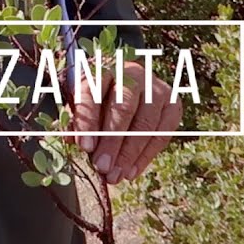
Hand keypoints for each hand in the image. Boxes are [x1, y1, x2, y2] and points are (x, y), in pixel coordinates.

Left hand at [72, 61, 183, 184]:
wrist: (135, 84)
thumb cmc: (102, 96)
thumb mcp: (84, 101)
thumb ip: (77, 118)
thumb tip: (70, 141)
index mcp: (103, 68)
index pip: (94, 92)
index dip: (88, 121)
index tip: (84, 147)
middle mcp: (133, 74)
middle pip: (123, 108)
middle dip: (112, 141)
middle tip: (102, 166)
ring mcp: (156, 89)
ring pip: (145, 123)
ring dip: (129, 154)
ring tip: (115, 175)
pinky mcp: (173, 105)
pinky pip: (161, 134)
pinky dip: (145, 156)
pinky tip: (131, 172)